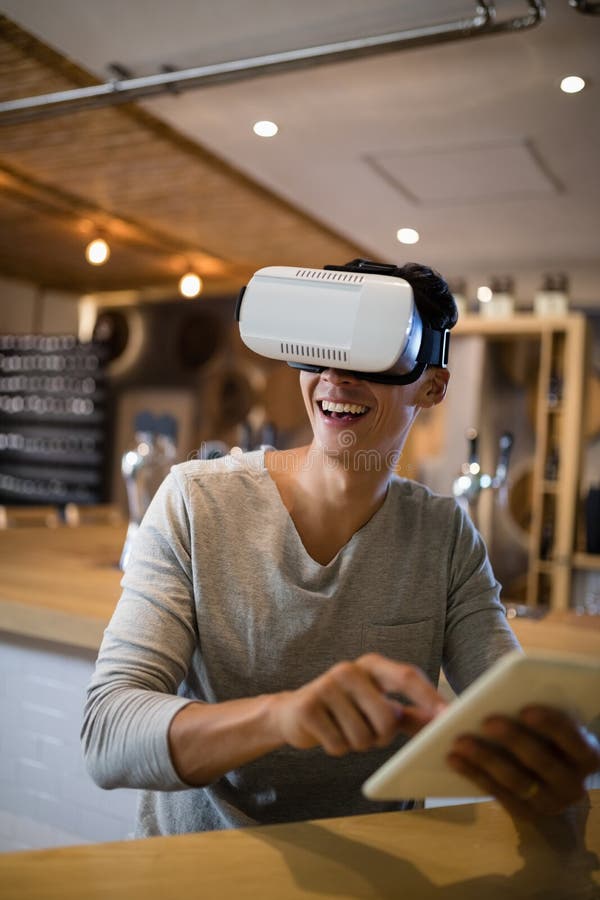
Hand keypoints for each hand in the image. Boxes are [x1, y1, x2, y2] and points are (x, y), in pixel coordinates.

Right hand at [271, 653, 447, 756]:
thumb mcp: (377, 706)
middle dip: (381, 737)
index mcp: (372, 665)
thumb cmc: (345, 710)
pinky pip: (339, 745)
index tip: (450, 716)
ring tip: (344, 730)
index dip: (429, 697)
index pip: (407, 677)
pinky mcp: (308, 706)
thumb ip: (410, 714)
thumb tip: (442, 722)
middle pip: (387, 719)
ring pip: (362, 737)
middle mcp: (350, 669)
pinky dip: (337, 748)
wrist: (293, 713)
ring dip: (357, 745)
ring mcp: (327, 685)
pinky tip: (327, 734)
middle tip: (368, 732)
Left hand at [447, 704, 599, 819]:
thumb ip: (534, 709)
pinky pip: (499, 794)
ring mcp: (550, 803)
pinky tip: (453, 758)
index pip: (576, 741)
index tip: (525, 709)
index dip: (553, 725)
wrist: (544, 772)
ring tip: (461, 740)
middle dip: (514, 740)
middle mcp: (574, 785)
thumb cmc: (544, 735)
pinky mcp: (526, 814)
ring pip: (518, 781)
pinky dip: (474, 774)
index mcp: (587, 755)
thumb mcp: (548, 723)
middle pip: (544, 763)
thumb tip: (506, 692)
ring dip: (487, 758)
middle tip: (487, 720)